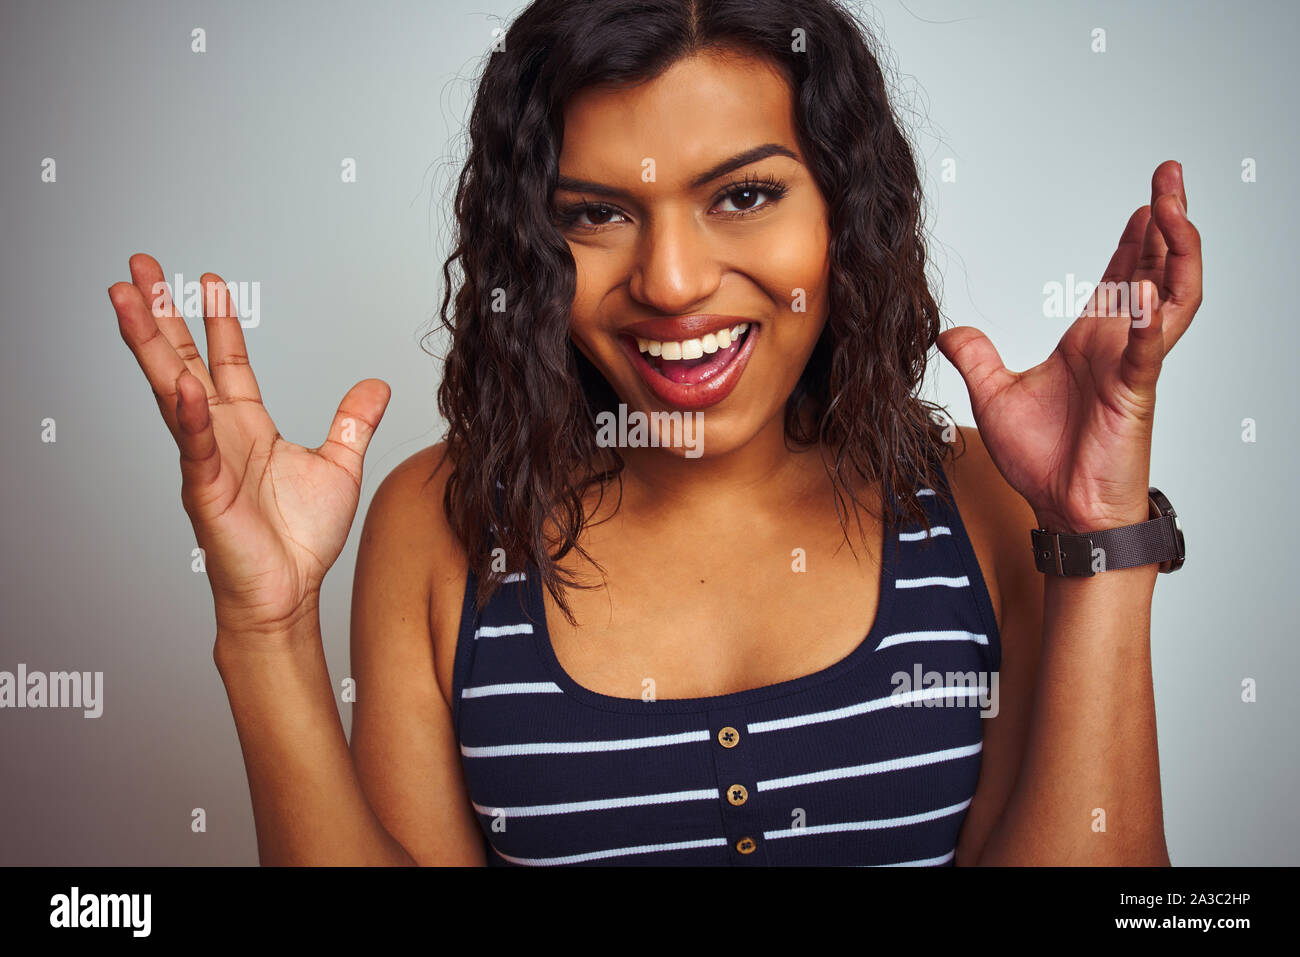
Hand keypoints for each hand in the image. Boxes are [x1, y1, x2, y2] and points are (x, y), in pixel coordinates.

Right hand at [109, 253, 390, 634]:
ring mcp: (207, 460)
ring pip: (172, 390)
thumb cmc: (301, 542)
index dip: (218, 321)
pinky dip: (189, 413)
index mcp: (248, 428)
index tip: (211, 281)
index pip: (228, 361)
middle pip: (182, 360)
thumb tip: (376, 387)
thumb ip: (351, 423)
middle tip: (139, 268)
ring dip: (149, 344)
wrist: (288, 594)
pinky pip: (195, 444)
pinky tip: (179, 380)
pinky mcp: (205, 491)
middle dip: (160, 314)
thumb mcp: (339, 466)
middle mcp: (220, 436)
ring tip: (129, 300)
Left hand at [936, 160, 1202, 532]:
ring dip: (1175, 251)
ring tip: (1173, 208)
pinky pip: (1148, 350)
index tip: (1146, 201)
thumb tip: (948, 330)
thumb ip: (976, 358)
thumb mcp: (994, 396)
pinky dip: (1150, 320)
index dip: (1136, 238)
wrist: (1063, 512)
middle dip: (1166, 220)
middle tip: (1171, 174)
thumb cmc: (1043, 461)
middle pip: (1155, 269)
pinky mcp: (1134, 394)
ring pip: (1170, 296)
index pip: (1121, 275)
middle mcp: (1120, 344)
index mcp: (1092, 341)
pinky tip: (1148, 291)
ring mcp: (1132, 366)